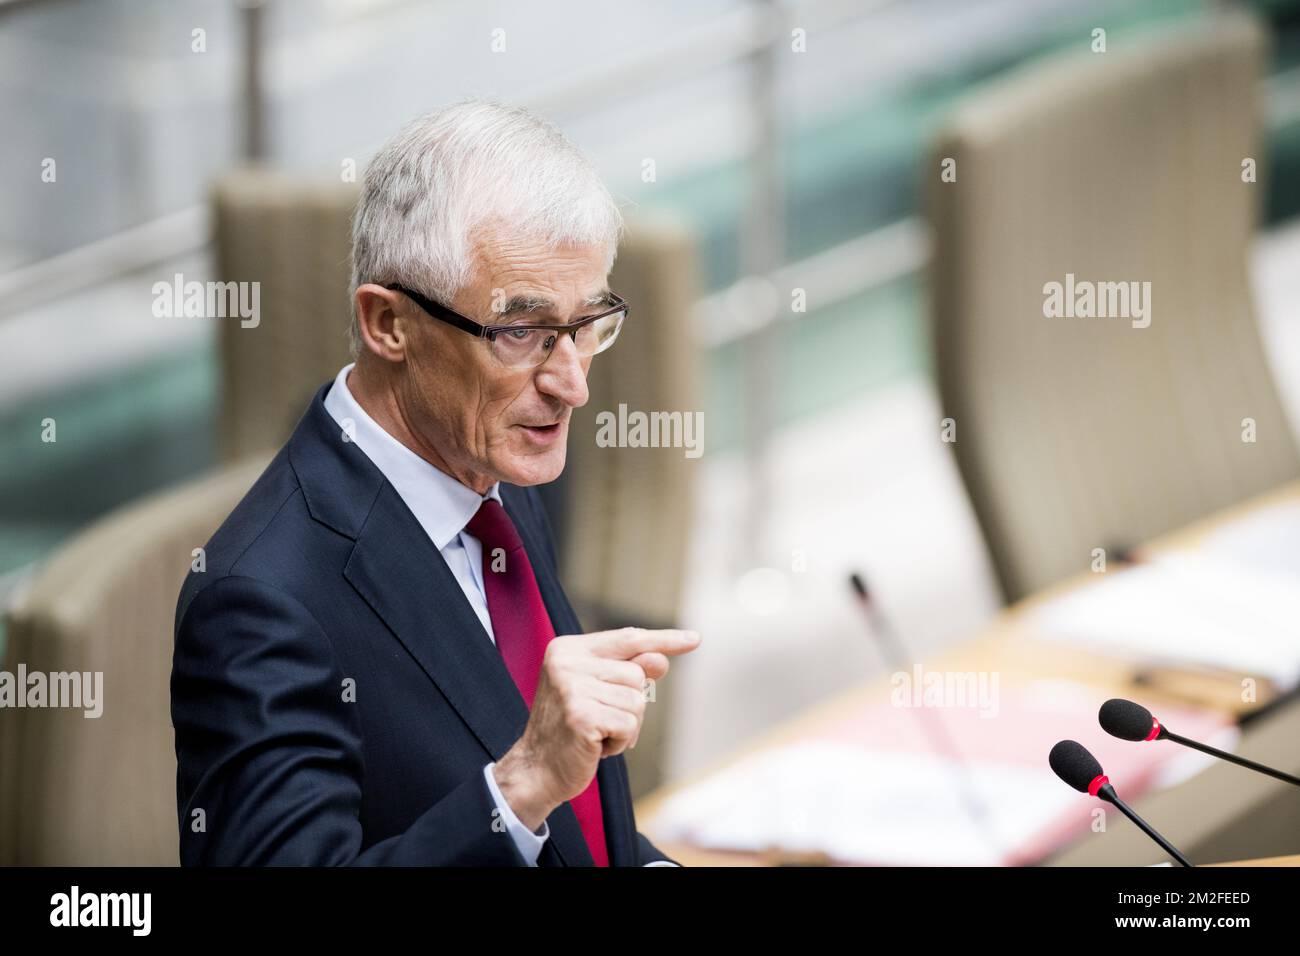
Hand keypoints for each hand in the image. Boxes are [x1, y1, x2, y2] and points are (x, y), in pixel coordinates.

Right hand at [492, 627, 700, 830]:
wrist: (537, 770)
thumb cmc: (571, 729)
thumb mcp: (598, 693)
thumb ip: (627, 672)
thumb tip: (661, 658)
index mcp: (569, 649)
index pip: (627, 638)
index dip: (664, 639)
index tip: (694, 639)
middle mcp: (567, 662)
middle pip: (637, 674)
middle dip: (630, 704)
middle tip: (600, 720)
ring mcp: (572, 687)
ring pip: (637, 701)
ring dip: (626, 726)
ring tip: (597, 733)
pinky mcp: (581, 715)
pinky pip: (629, 725)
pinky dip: (621, 742)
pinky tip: (596, 746)